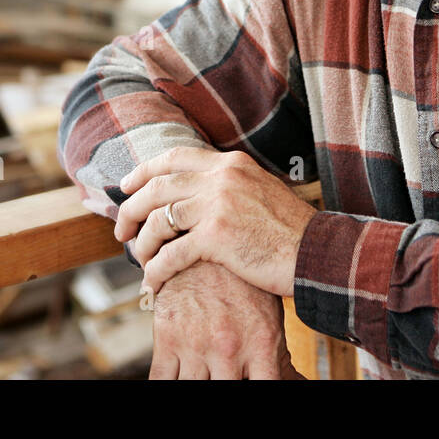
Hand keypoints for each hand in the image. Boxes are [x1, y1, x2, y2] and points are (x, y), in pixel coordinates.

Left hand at [115, 147, 317, 296]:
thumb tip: (196, 193)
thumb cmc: (290, 231)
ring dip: (142, 242)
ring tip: (139, 259)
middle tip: (121, 229)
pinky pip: (171, 253)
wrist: (317, 253)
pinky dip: (156, 269)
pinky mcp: (217, 236)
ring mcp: (218, 204)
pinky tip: (153, 281)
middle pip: (157, 186)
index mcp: (231, 163)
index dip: (144, 171)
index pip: (174, 157)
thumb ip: (229, 185)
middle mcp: (222, 177)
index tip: (126, 185)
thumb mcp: (260, 190)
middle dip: (131, 209)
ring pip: (159, 219)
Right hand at [147, 261, 304, 378]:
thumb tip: (299, 386)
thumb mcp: (270, 320)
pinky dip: (164, 384)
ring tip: (203, 373)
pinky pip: (160, 379)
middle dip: (226, 384)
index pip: (267, 388)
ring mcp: (197, 343)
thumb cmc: (246, 284)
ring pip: (191, 389)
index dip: (262, 391)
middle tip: (227, 373)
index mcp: (262, 346)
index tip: (254, 383)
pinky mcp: (167, 337)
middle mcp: (229, 348)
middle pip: (226, 390)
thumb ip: (279, 361)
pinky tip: (177, 377)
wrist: (213, 235)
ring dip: (196, 383)